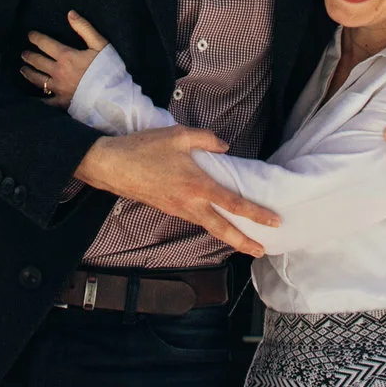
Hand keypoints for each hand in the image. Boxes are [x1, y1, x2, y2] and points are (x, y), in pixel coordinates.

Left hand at [20, 11, 109, 105]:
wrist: (113, 95)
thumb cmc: (108, 69)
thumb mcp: (100, 44)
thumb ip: (84, 28)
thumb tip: (70, 14)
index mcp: (66, 56)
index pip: (46, 44)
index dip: (36, 38)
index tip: (30, 35)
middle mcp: (58, 72)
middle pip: (38, 62)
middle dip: (29, 56)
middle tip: (24, 53)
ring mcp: (59, 88)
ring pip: (38, 80)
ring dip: (29, 73)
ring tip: (23, 70)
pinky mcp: (62, 102)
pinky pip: (45, 102)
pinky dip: (37, 99)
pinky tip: (32, 98)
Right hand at [75, 125, 280, 255]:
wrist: (111, 165)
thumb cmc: (144, 148)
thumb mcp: (178, 135)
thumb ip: (206, 139)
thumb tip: (224, 146)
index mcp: (197, 185)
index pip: (233, 203)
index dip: (256, 213)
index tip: (274, 221)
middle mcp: (189, 203)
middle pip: (222, 229)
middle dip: (243, 242)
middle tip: (261, 251)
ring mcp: (177, 209)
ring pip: (208, 226)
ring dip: (227, 235)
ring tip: (244, 240)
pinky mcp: (168, 209)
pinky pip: (195, 220)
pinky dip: (210, 224)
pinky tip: (215, 220)